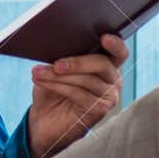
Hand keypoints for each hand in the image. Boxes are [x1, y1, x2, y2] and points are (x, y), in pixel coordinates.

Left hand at [27, 33, 128, 157]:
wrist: (44, 119)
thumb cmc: (52, 90)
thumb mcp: (56, 68)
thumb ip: (65, 55)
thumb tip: (59, 44)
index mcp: (107, 63)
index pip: (119, 52)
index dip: (115, 44)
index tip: (104, 37)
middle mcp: (113, 79)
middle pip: (102, 64)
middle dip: (77, 62)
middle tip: (56, 64)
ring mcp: (108, 96)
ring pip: (87, 80)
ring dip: (59, 76)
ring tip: (38, 72)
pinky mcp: (99, 110)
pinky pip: (80, 94)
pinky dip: (59, 87)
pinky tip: (43, 82)